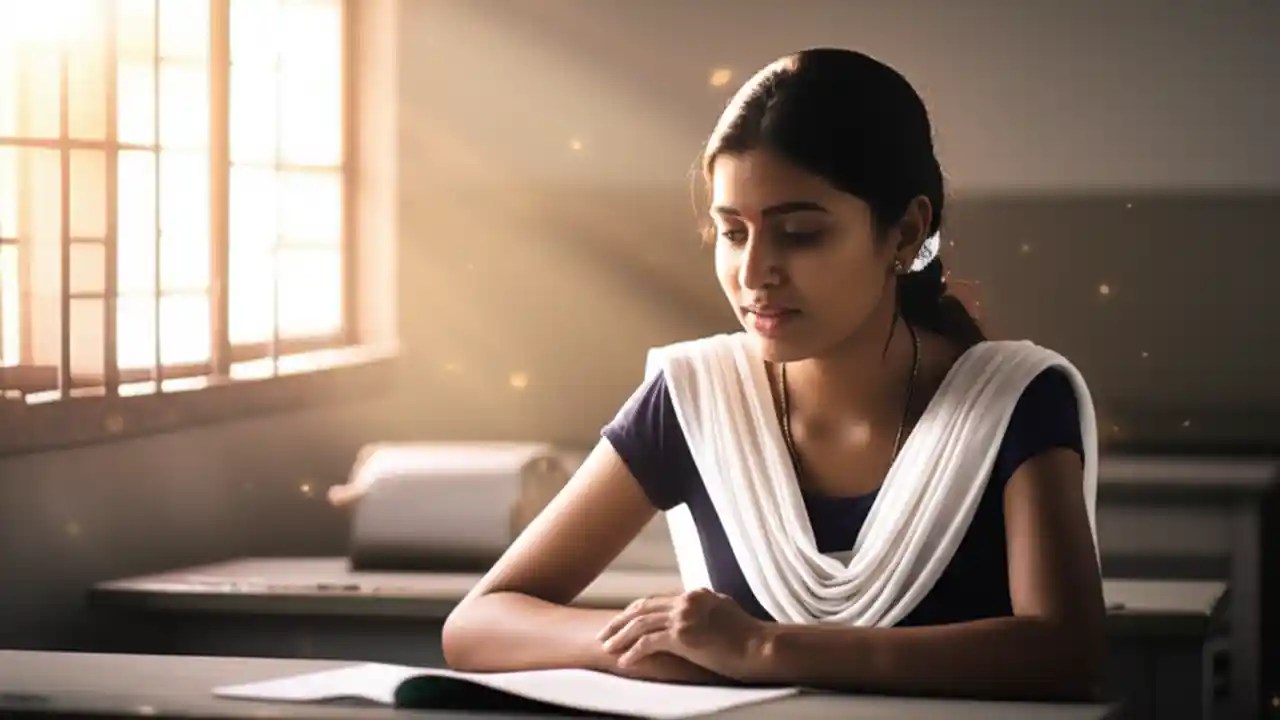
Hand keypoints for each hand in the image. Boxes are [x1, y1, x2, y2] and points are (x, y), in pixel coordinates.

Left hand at [597, 589, 769, 681]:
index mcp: (694, 594)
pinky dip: (634, 652)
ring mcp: (683, 616)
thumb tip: (696, 610)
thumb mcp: (724, 610)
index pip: (656, 600)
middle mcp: (686, 600)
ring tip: (607, 648)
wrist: (759, 647)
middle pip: (642, 608)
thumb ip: (706, 607)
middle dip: (620, 621)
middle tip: (604, 634)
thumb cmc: (748, 635)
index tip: (623, 623)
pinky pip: (648, 643)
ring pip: (640, 624)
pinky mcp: (682, 636)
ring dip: (620, 637)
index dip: (635, 612)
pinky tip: (625, 662)